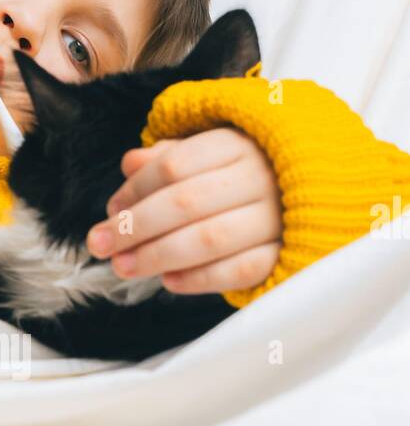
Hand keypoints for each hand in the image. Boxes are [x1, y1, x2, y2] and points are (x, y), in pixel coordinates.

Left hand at [85, 128, 281, 294]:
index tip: (110, 211)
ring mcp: (277, 217)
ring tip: (124, 266)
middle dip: (135, 226)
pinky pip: (239, 270)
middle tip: (101, 244)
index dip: (136, 190)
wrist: (323, 198)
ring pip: (209, 239)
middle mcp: (260, 177)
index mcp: (239, 144)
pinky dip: (199, 279)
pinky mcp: (286, 254)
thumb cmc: (252, 176)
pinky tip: (168, 281)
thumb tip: (130, 164)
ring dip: (157, 255)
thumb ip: (172, 157)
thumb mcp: (216, 153)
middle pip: (185, 203)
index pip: (175, 165)